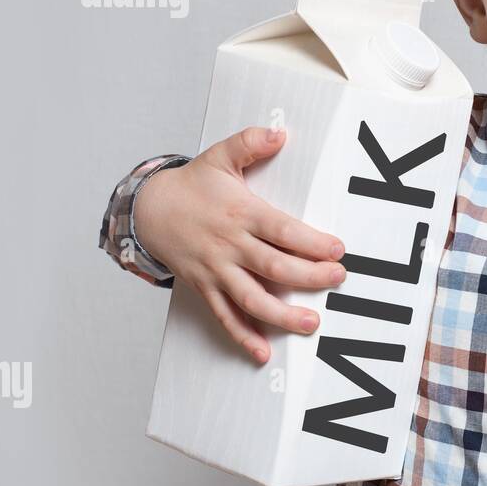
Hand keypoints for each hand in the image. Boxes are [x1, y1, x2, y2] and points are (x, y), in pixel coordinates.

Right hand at [134, 126, 347, 364]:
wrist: (148, 210)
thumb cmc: (192, 185)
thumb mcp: (219, 156)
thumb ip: (250, 142)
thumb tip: (279, 133)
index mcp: (241, 213)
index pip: (281, 230)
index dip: (310, 242)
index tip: (337, 250)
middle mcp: (230, 245)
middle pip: (273, 266)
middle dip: (309, 277)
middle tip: (338, 280)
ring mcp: (217, 270)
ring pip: (251, 298)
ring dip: (282, 315)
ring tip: (312, 324)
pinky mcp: (205, 287)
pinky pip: (224, 316)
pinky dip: (242, 336)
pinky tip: (262, 352)